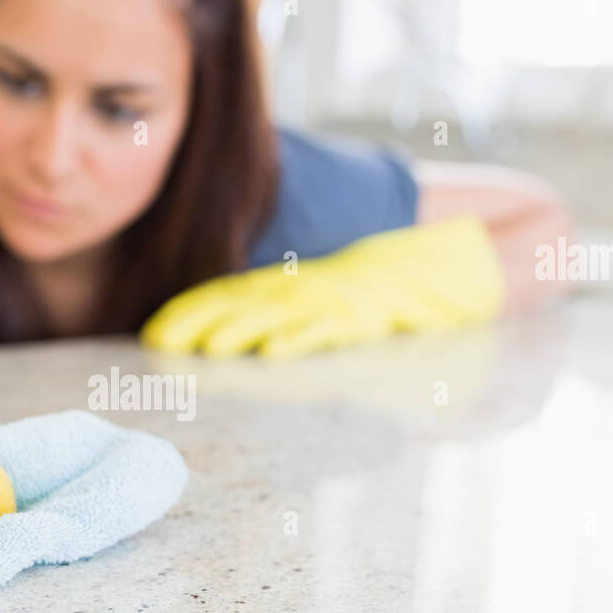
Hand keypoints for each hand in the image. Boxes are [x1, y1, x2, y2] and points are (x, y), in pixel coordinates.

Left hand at [140, 216, 504, 359]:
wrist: (456, 258)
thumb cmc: (386, 287)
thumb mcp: (331, 296)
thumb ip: (292, 311)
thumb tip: (244, 340)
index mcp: (294, 284)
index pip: (232, 295)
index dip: (192, 313)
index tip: (156, 334)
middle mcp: (308, 289)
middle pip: (244, 305)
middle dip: (200, 323)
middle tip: (160, 343)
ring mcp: (338, 300)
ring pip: (279, 317)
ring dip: (240, 332)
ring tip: (208, 349)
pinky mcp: (369, 314)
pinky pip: (330, 329)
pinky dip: (301, 340)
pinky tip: (273, 354)